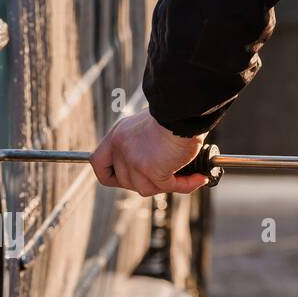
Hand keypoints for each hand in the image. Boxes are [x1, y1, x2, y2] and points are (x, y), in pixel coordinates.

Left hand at [89, 110, 208, 195]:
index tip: (126, 178)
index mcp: (116, 137)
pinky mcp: (151, 170)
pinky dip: (186, 184)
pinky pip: (169, 187)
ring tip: (186, 173)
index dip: (111, 176)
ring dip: (167, 184)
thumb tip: (149, 168)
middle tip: (168, 174)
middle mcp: (120, 149)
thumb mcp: (147, 127)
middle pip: (126, 182)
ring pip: (147, 188)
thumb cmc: (173, 114)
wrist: (183, 108)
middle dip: (148, 182)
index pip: (99, 164)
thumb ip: (140, 145)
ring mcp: (134, 161)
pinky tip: (199, 177)